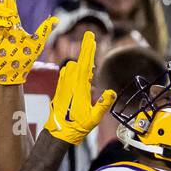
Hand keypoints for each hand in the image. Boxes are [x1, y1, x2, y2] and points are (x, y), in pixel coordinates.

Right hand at [0, 0, 55, 84]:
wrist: (11, 73)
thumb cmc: (23, 60)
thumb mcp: (36, 44)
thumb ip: (44, 30)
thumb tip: (55, 19)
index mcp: (13, 23)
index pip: (9, 2)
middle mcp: (3, 23)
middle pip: (1, 0)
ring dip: (4, 13)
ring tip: (10, 24)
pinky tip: (4, 27)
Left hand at [44, 31, 115, 145]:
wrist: (59, 133)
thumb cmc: (76, 126)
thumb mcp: (94, 118)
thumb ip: (103, 105)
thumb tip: (112, 92)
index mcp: (79, 88)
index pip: (84, 64)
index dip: (88, 50)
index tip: (90, 37)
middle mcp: (69, 83)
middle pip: (78, 61)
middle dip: (85, 50)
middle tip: (90, 37)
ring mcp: (63, 85)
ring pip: (72, 67)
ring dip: (81, 63)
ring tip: (89, 62)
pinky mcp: (60, 89)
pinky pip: (67, 74)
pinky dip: (75, 70)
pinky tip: (82, 76)